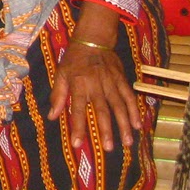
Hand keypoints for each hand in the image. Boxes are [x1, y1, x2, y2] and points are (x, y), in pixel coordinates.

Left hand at [48, 1, 140, 151]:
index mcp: (78, 85)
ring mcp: (111, 83)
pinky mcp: (122, 80)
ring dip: (123, 125)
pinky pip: (129, 98)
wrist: (93, 40)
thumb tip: (52, 116)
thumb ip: (57, 96)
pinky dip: (134, 111)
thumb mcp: (60, 74)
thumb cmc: (73, 59)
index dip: (77, 127)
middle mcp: (96, 85)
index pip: (77, 110)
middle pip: (102, 111)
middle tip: (109, 149)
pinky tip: (137, 125)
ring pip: (119, 107)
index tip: (77, 144)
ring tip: (127, 143)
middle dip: (106, 131)